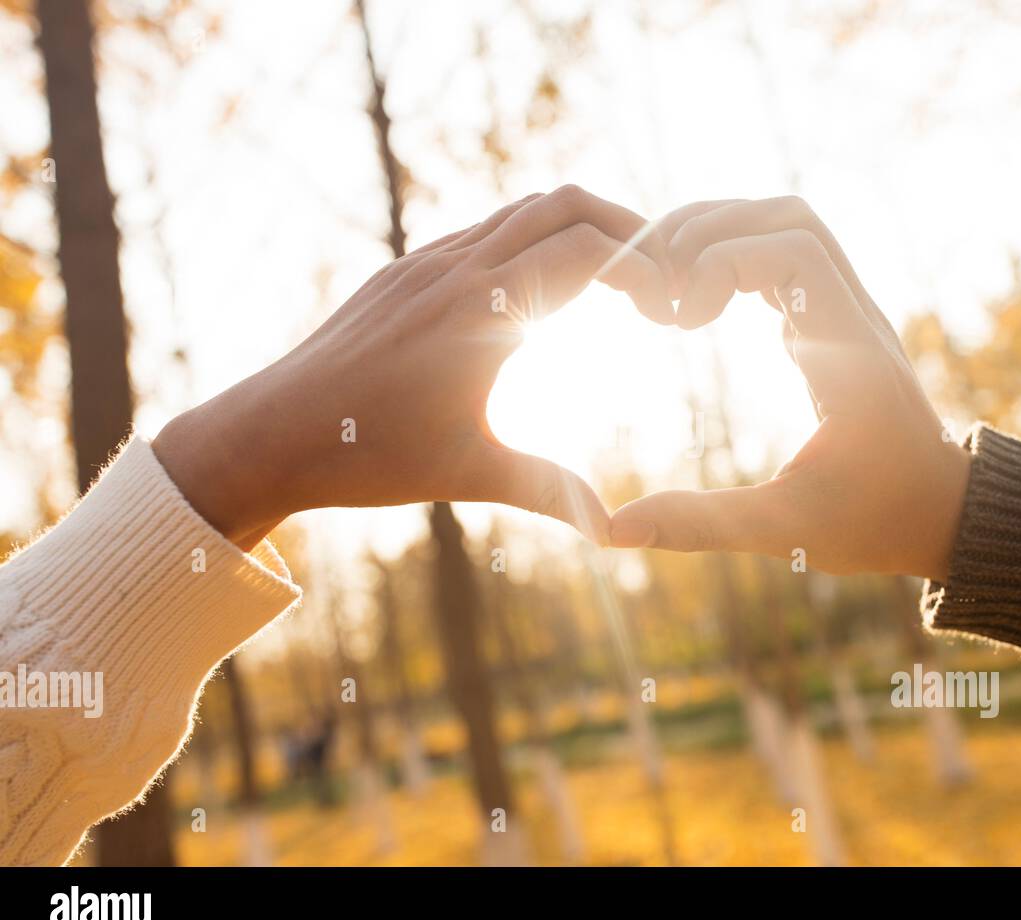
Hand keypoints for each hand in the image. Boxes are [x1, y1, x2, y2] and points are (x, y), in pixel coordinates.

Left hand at [154, 185, 674, 549]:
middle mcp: (456, 269)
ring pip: (521, 210)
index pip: (587, 251)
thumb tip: (615, 533)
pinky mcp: (404, 270)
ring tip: (612, 278)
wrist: (269, 431)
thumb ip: (551, 491)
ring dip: (576, 230)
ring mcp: (426, 262)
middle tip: (658, 276)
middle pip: (563, 205)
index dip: (644, 266)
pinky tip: (539, 290)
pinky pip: (483, 231)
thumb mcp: (470, 474)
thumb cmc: (368, 455)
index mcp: (481, 310)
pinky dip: (530, 241)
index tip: (671, 306)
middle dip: (624, 228)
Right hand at [608, 196, 969, 579]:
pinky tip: (698, 303)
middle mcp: (855, 319)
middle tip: (659, 283)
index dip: (722, 261)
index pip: (794, 250)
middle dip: (713, 229)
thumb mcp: (786, 530)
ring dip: (724, 234)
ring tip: (669, 282)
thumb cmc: (875, 523)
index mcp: (850, 355)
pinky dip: (737, 259)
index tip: (682, 321)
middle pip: (790, 216)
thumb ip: (702, 523)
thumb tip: (615, 530)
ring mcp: (849, 315)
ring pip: (791, 226)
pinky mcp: (837, 324)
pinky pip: (789, 258)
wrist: (942, 517)